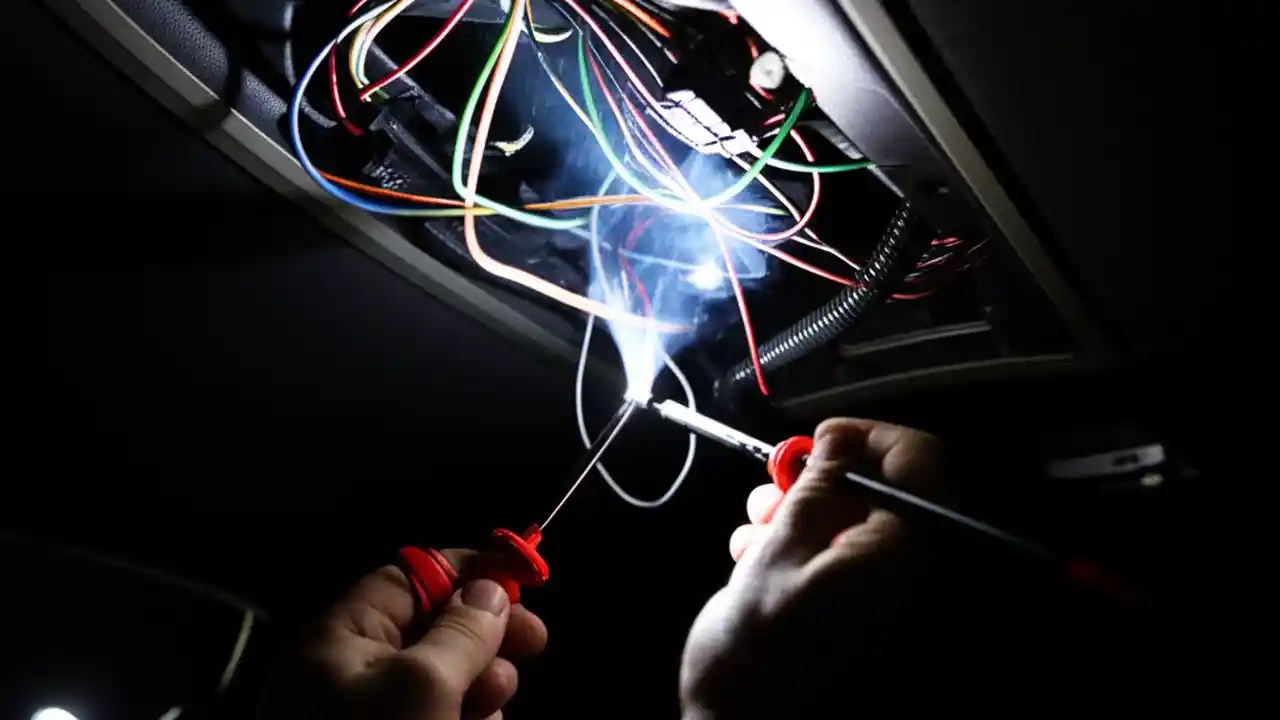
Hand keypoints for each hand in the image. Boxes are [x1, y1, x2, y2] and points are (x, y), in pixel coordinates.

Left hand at [273, 550, 547, 719]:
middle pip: (436, 628)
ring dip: (484, 690)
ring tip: (490, 711)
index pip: (410, 578)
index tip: (525, 575)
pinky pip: (447, 718)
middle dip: (486, 638)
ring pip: (450, 679)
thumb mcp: (425, 685)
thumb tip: (490, 588)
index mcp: (341, 641)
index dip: (468, 571)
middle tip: (535, 643)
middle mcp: (353, 673)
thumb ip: (462, 630)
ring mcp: (376, 718)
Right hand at [680, 419, 946, 718]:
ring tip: (752, 532)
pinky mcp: (874, 627)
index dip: (869, 438)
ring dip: (807, 519)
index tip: (818, 440)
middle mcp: (920, 581)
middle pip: (892, 497)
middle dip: (826, 483)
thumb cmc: (756, 650)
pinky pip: (856, 570)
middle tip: (771, 488)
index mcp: (910, 557)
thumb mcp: (779, 553)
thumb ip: (819, 489)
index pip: (923, 463)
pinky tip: (759, 565)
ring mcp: (899, 609)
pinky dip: (813, 557)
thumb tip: (841, 440)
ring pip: (865, 532)